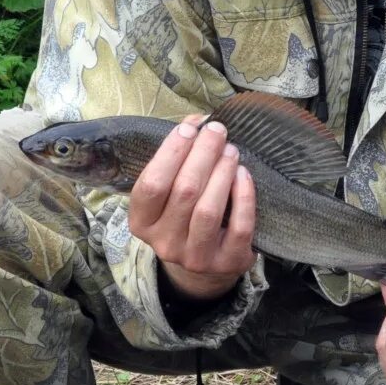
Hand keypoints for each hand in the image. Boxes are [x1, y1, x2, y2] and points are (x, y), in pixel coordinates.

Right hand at [127, 116, 257, 301]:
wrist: (204, 262)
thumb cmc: (183, 214)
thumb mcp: (169, 192)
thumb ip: (177, 158)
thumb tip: (196, 122)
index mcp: (142, 223)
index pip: (152, 184)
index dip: (171, 152)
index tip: (190, 128)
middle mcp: (164, 243)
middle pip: (184, 191)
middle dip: (203, 154)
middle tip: (218, 131)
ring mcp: (195, 257)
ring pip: (208, 210)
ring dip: (222, 172)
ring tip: (231, 150)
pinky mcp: (227, 263)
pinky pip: (239, 227)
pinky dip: (243, 197)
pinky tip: (244, 174)